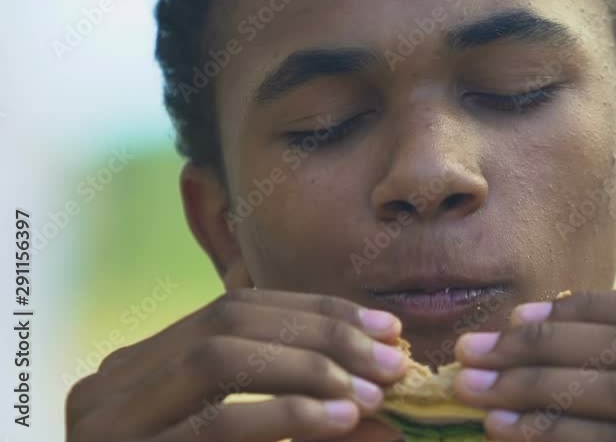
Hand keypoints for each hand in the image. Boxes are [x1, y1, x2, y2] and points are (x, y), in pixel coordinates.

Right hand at [66, 288, 409, 441]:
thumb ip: (307, 420)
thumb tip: (383, 399)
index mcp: (146, 367)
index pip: (238, 308)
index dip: (317, 312)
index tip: (386, 328)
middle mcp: (114, 382)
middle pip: (229, 320)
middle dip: (322, 334)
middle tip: (391, 362)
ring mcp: (107, 421)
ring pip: (219, 357)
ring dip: (308, 368)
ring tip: (372, 394)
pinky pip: (215, 423)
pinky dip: (285, 414)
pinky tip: (340, 419)